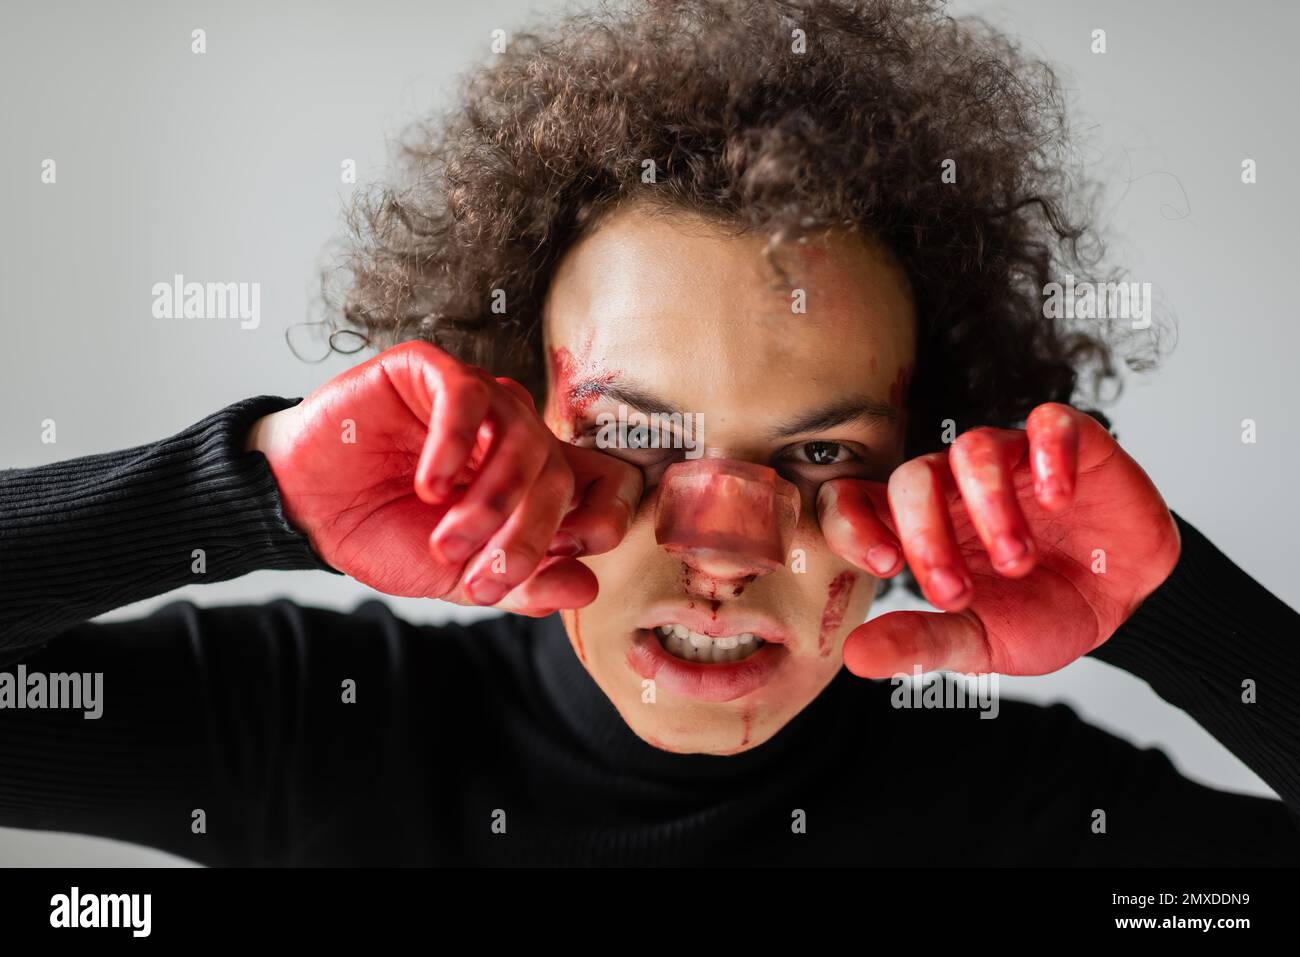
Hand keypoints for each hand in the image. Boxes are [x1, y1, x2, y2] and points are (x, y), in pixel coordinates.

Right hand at [246, 340, 641, 612]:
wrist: (306, 510)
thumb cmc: (385, 534)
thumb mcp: (458, 577)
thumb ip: (522, 583)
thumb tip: (586, 588)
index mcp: (534, 480)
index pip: (607, 483)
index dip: (604, 519)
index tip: (569, 553)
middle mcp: (516, 434)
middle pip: (561, 475)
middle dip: (526, 536)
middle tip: (478, 576)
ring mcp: (478, 400)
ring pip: (524, 437)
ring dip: (490, 501)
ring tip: (442, 539)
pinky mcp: (431, 371)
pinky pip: (468, 396)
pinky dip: (455, 447)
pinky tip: (429, 486)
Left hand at [815, 402, 1181, 676]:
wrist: (1123, 606)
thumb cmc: (1041, 612)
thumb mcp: (979, 641)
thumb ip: (920, 645)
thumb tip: (856, 658)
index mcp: (919, 526)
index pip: (855, 498)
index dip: (851, 520)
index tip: (883, 565)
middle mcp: (956, 485)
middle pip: (912, 477)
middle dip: (926, 535)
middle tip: (955, 592)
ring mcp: (1012, 459)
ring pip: (973, 449)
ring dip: (988, 506)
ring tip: (1016, 561)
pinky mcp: (1070, 445)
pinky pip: (1049, 423)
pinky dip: (1049, 455)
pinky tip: (1058, 499)